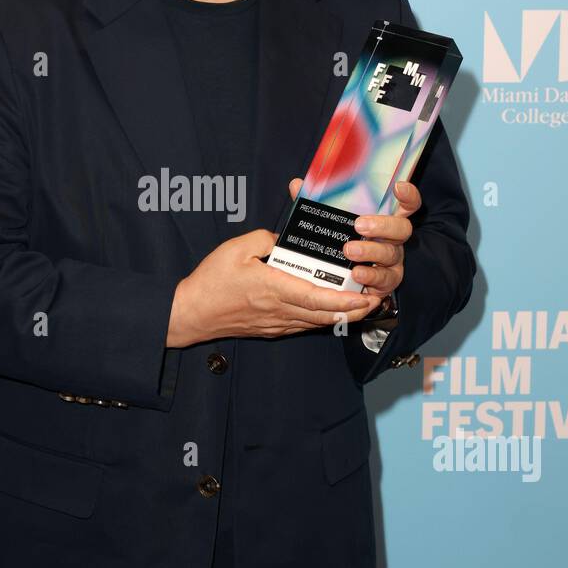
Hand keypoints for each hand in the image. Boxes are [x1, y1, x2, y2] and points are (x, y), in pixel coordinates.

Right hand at [166, 225, 383, 347]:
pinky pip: (304, 324)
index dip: (344, 300)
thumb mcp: (236, 248)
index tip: (365, 296)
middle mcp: (279, 310)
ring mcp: (277, 323)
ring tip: (363, 304)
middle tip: (376, 300)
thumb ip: (265, 239)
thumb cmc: (211, 282)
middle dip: (354, 309)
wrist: (191, 313)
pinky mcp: (272, 329)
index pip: (316, 298)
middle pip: (325, 315)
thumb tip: (284, 241)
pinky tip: (333, 310)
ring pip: (317, 322)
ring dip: (342, 315)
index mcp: (272, 288)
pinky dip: (323, 318)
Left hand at [287, 176, 420, 302]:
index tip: (397, 187)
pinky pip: (384, 280)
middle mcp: (393, 240)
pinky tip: (356, 274)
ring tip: (349, 251)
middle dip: (383, 226)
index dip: (407, 195)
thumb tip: (297, 185)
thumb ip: (317, 204)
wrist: (339, 280)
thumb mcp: (330, 223)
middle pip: (402, 228)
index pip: (406, 204)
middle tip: (360, 225)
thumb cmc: (341, 244)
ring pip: (391, 254)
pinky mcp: (386, 283)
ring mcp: (392, 262)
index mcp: (384, 220)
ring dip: (370, 252)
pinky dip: (370, 276)